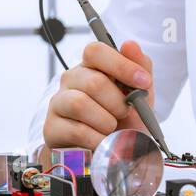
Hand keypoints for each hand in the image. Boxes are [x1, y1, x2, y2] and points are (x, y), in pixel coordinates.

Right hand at [42, 40, 154, 159]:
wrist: (110, 151)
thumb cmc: (124, 119)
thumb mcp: (141, 95)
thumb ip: (141, 68)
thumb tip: (130, 44)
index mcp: (91, 66)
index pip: (95, 51)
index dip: (121, 65)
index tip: (143, 82)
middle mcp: (71, 80)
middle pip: (93, 82)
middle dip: (117, 102)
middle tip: (125, 113)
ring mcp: (58, 102)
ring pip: (80, 104)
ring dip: (106, 121)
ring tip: (112, 128)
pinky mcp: (52, 127)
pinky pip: (76, 130)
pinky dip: (98, 139)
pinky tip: (103, 141)